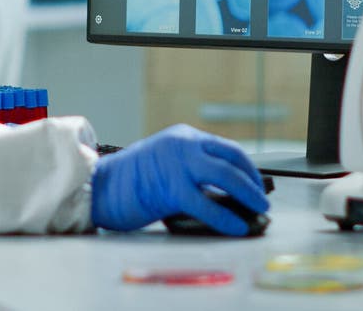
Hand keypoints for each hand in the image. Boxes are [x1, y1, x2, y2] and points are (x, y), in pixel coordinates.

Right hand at [91, 124, 268, 235]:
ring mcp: (178, 164)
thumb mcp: (165, 161)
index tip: (256, 181)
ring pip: (225, 176)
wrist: (100, 185)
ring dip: (247, 194)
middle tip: (261, 199)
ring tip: (257, 210)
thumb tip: (223, 192)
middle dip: (252, 181)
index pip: (226, 147)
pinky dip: (226, 217)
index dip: (246, 166)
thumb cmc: (131, 179)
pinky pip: (207, 203)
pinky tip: (237, 226)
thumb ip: (191, 168)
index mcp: (184, 137)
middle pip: (230, 159)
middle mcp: (184, 145)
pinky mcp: (171, 188)